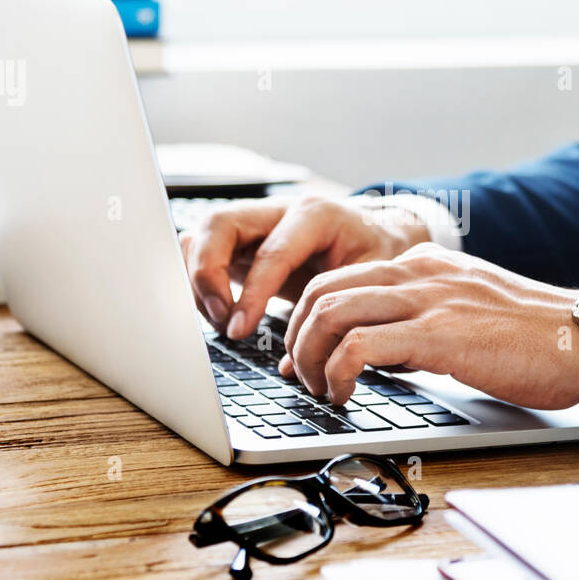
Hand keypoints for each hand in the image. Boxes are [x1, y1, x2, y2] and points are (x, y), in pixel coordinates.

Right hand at [180, 195, 431, 339]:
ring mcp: (257, 221)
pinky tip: (215, 311)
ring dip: (197, 277)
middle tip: (219, 319)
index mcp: (315, 216)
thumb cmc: (378, 254)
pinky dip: (198, 278)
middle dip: (207, 274)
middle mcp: (279, 210)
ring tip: (218, 320)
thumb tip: (292, 369)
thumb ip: (335, 317)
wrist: (381, 231)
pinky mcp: (243, 239)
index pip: (269, 253)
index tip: (238, 330)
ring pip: (203, 233)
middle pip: (219, 225)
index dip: (250, 294)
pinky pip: (203, 249)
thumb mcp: (372, 279)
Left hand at [278, 243, 578, 409]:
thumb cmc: (538, 336)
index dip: (307, 321)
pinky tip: (345, 395)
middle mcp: (420, 272)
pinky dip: (337, 373)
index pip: (340, 279)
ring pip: (330, 313)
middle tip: (300, 377)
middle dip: (296, 339)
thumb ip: (425, 320)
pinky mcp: (439, 334)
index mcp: (426, 264)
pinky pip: (359, 346)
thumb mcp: (469, 312)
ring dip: (309, 358)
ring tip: (320, 391)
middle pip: (322, 291)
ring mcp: (428, 299)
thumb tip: (382, 354)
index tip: (302, 357)